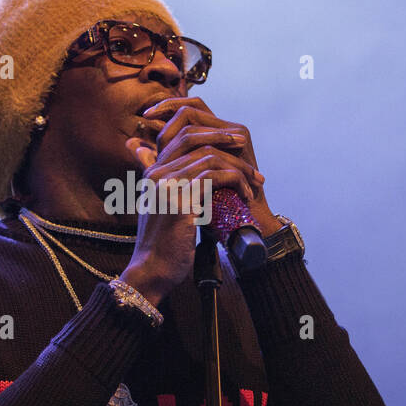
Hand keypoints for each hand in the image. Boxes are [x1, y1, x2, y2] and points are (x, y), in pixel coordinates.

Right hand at [118, 97, 280, 305]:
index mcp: (151, 172)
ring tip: (254, 182)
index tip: (234, 144)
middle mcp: (156, 174)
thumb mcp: (160, 207)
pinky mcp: (181, 201)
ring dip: (238, 167)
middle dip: (226, 141)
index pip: (182, 136)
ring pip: (210, 157)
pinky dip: (236, 181)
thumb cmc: (161, 243)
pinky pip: (214, 177)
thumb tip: (163, 162)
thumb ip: (167, 185)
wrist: (152, 271)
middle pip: (195, 139)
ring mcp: (167, 186)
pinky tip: (245, 195)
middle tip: (248, 153)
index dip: (211, 135)